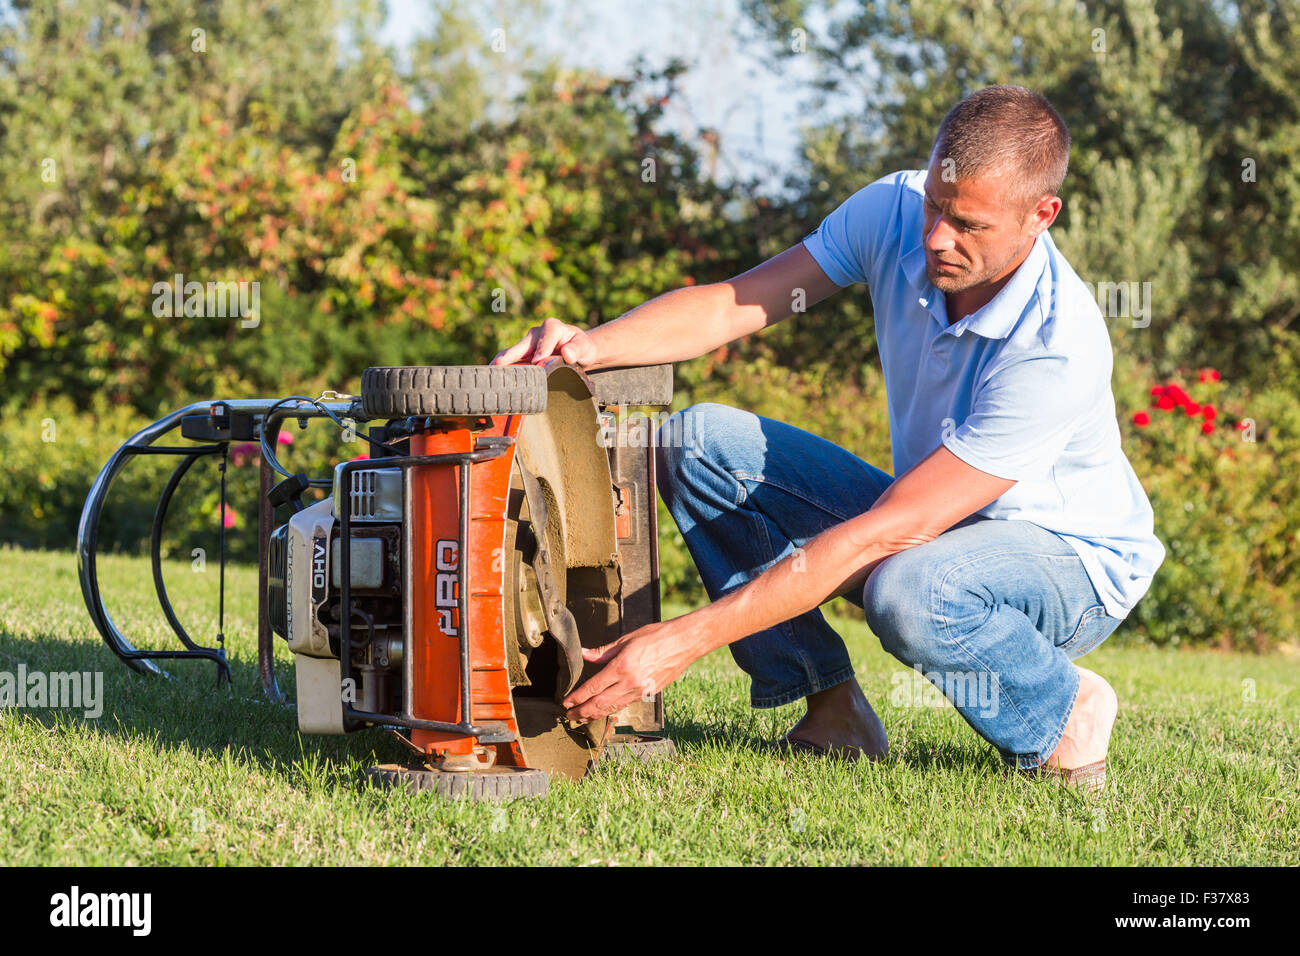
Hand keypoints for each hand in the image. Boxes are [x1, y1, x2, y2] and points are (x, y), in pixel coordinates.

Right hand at [492, 317, 598, 366]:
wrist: (578, 350)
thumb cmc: (582, 347)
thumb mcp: (585, 347)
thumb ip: (577, 349)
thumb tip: (567, 354)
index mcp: (552, 327)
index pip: (546, 338)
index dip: (541, 349)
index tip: (537, 361)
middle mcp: (536, 333)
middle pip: (522, 344)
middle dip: (510, 355)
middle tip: (499, 364)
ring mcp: (528, 343)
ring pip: (513, 353)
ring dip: (502, 363)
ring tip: (490, 372)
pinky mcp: (523, 354)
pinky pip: (512, 360)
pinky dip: (504, 368)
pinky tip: (494, 377)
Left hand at [561, 619, 699, 721]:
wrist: (684, 643)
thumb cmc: (656, 636)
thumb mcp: (626, 639)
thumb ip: (603, 651)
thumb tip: (584, 654)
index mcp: (622, 666)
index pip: (594, 687)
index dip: (578, 697)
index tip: (566, 702)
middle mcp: (631, 682)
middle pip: (600, 703)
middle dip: (582, 711)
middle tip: (569, 716)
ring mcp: (640, 690)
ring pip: (613, 707)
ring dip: (595, 714)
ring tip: (582, 717)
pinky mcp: (649, 693)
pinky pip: (625, 704)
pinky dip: (611, 710)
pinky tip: (603, 711)